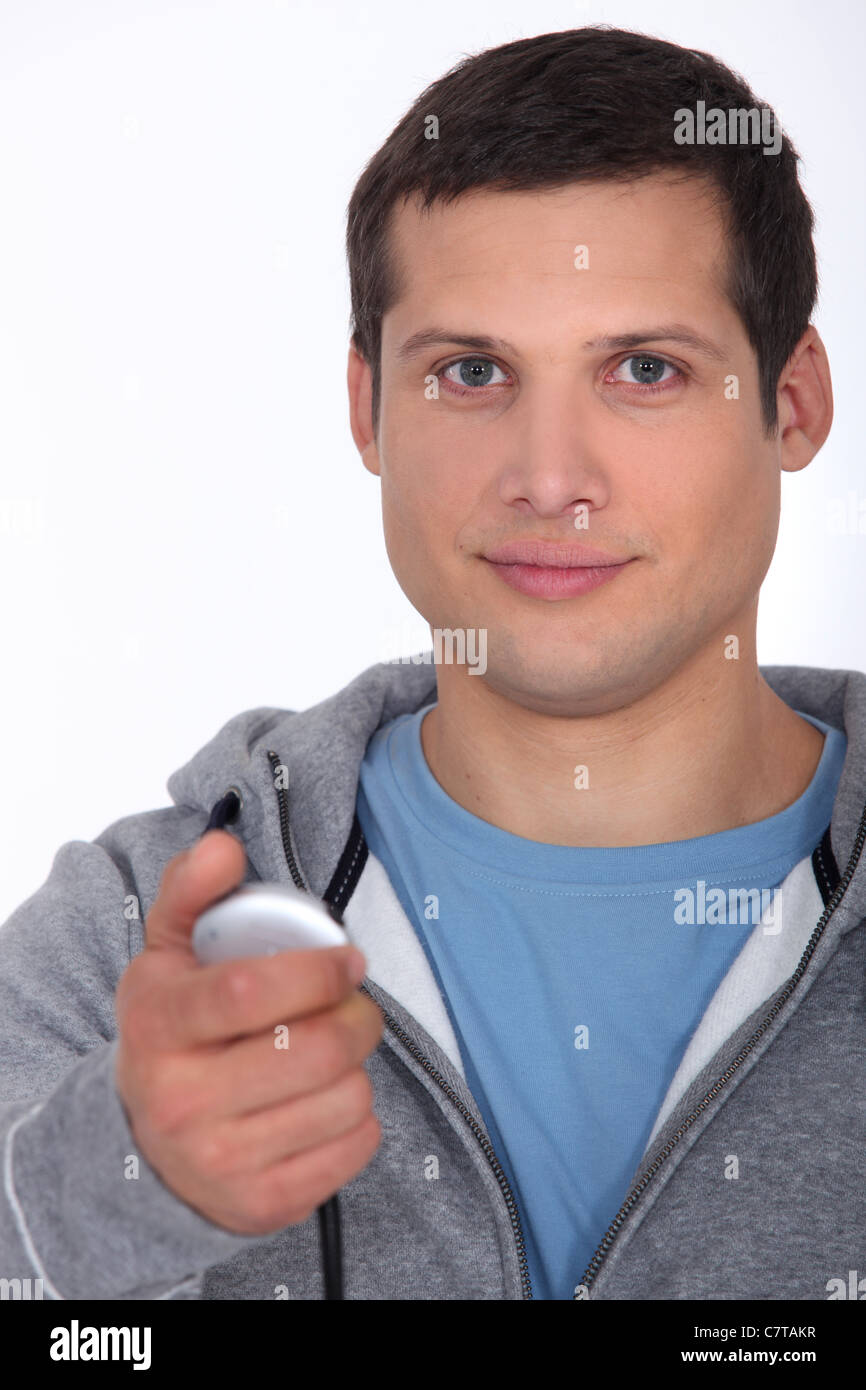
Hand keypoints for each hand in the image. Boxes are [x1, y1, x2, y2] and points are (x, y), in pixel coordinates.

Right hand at [114, 829, 382, 1233]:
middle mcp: (180, 1101)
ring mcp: (219, 1161)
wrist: (145, 1141)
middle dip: (358, 1016)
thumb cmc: (174, 1030)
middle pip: (312, 1049)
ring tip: (339, 1052)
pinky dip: (361, 1118)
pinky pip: (352, 1150)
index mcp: (158, 1027)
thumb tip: (225, 845)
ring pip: (342, 1098)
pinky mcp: (259, 1205)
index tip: (348, 959)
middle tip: (357, 1003)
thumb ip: (192, 891)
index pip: (248, 991)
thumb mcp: (168, 956)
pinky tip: (333, 1100)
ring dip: (360, 1066)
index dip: (316, 969)